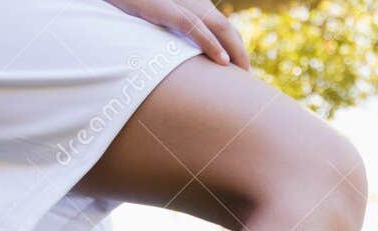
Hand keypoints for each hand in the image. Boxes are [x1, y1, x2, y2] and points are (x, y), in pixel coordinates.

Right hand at [108, 1, 249, 67]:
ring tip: (242, 72)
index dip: (235, 46)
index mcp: (191, 4)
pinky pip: (193, 27)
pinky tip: (223, 61)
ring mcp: (179, 3)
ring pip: (218, 26)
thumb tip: (183, 60)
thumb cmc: (130, 6)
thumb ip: (176, 34)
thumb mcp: (158, 21)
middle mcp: (190, 2)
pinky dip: (211, 44)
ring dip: (234, 50)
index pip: (221, 26)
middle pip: (226, 27)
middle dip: (240, 51)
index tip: (241, 69)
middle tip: (247, 76)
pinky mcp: (164, 8)